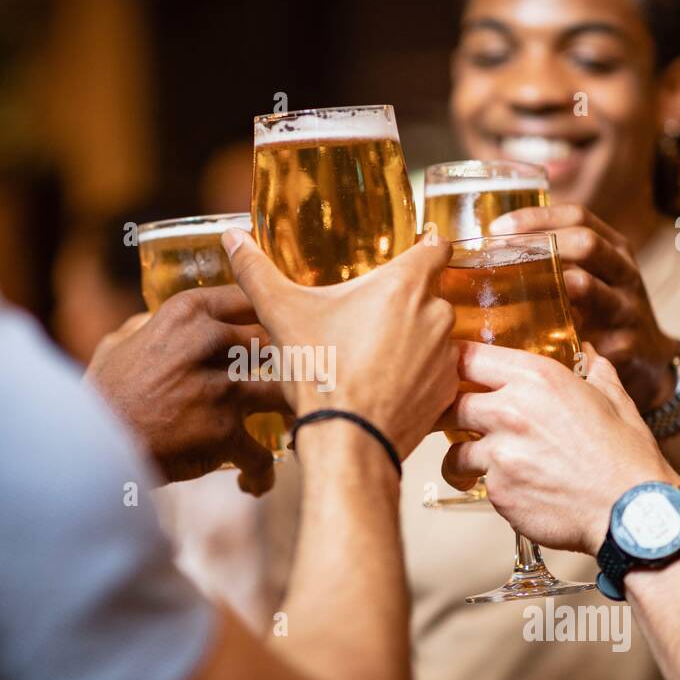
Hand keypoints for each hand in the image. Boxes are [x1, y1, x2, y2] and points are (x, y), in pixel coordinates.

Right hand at [85, 285, 288, 494]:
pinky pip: (262, 453)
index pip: (247, 300)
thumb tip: (158, 320)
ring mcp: (221, 387)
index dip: (269, 315)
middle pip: (274, 344)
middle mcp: (209, 343)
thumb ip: (148, 326)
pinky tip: (253, 481)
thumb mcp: (119, 342)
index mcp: (187, 312)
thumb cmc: (104, 392)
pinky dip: (260, 472)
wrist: (89, 444)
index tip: (279, 328)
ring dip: (288, 412)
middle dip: (289, 364)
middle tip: (297, 381)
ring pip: (283, 393)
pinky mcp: (224, 432)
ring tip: (292, 426)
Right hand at [223, 228, 457, 459]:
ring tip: (373, 356)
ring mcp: (446, 356)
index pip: (437, 247)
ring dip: (413, 340)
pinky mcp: (446, 391)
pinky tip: (386, 384)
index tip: (413, 252)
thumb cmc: (321, 374)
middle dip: (405, 303)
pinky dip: (418, 375)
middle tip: (369, 319)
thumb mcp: (281, 314)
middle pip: (429, 294)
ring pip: (434, 335)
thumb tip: (233, 238)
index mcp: (404, 285)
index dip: (426, 247)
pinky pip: (437, 372)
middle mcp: (436, 315)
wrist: (346, 441)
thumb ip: (257, 271)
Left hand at [440, 343, 679, 552]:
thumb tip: (588, 353)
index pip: (468, 357)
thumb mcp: (615, 401)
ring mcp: (500, 453)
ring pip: (454, 449)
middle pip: (449, 403)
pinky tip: (512, 487)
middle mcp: (511, 410)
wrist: (631, 513)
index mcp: (537, 379)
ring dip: (462, 455)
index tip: (448, 370)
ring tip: (475, 463)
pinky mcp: (498, 490)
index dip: (453, 363)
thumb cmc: (626, 458)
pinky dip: (490, 485)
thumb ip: (594, 372)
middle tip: (454, 420)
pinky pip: (478, 482)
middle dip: (448, 412)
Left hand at [490, 204, 679, 411]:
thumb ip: (553, 263)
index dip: (536, 217)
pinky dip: (554, 334)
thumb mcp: (589, 279)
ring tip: (505, 292)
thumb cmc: (602, 315)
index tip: (496, 227)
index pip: (577, 216)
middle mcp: (624, 272)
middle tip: (497, 256)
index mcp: (614, 248)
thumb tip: (483, 254)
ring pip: (586, 286)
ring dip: (543, 286)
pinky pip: (586, 336)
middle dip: (538, 244)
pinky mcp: (625, 344)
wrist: (650, 363)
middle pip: (585, 243)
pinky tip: (525, 338)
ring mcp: (628, 307)